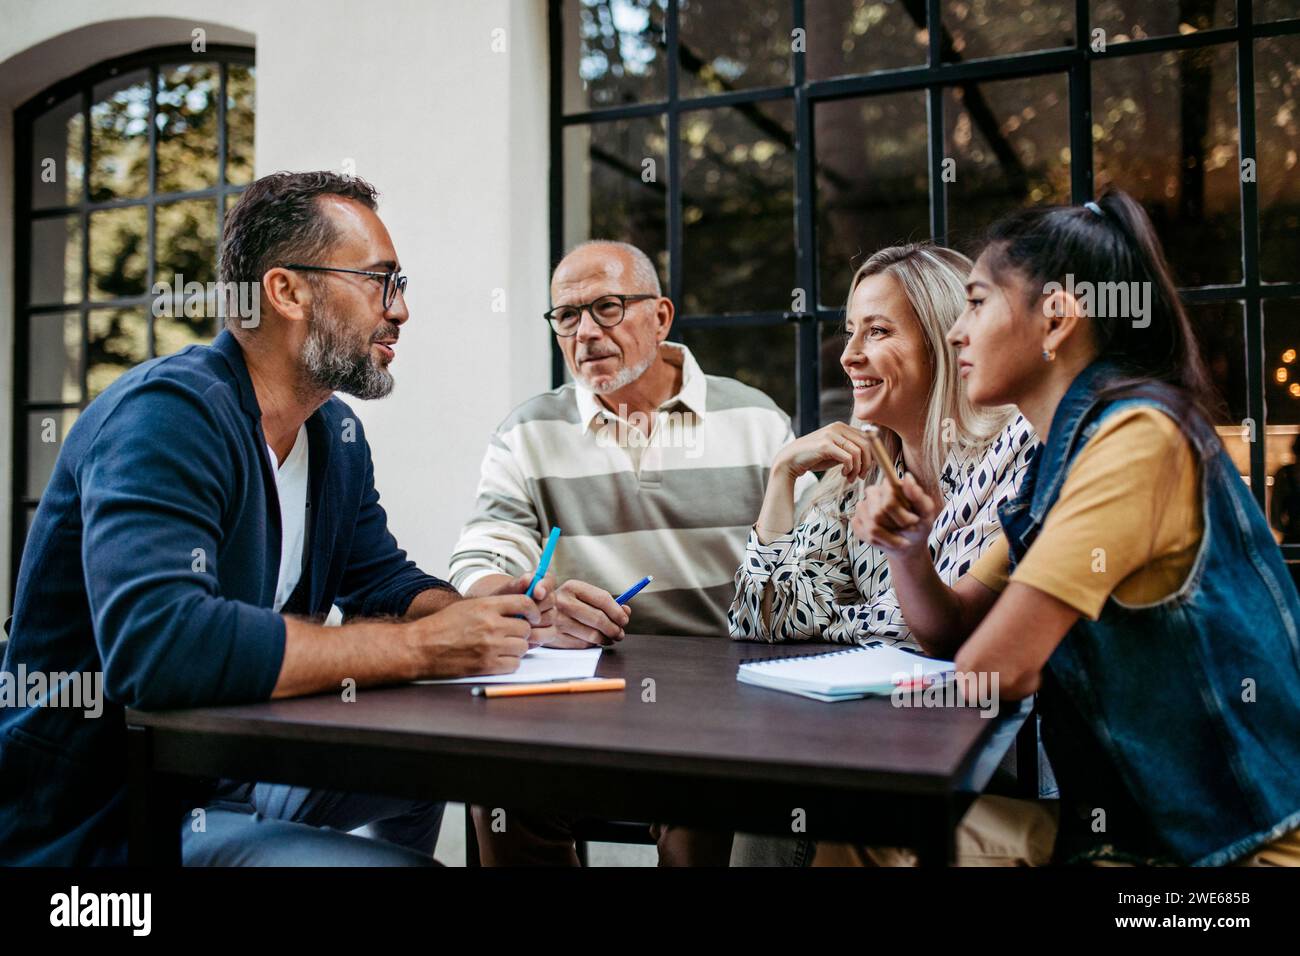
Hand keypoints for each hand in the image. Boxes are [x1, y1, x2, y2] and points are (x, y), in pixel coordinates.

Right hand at [403, 593, 538, 678]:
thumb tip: (522, 609)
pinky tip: (498, 658)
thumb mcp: (469, 606)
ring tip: (503, 647)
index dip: (533, 611)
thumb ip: (495, 606)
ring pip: (523, 647)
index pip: (525, 604)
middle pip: (526, 628)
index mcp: (487, 606)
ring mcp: (490, 646)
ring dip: (517, 648)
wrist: (422, 647)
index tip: (532, 617)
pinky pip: (514, 664)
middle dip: (522, 633)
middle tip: (513, 635)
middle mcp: (491, 625)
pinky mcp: (486, 665)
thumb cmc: (443, 625)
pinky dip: (510, 663)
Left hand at [487, 573, 556, 646]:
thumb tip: (528, 579)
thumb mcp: (503, 593)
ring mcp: (550, 615)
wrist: (496, 620)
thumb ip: (515, 585)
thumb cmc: (500, 603)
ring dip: (534, 622)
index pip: (549, 580)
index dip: (545, 586)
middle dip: (536, 606)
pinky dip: (537, 635)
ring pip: (550, 617)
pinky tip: (524, 635)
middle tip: (521, 612)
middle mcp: (548, 598)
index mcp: (539, 584)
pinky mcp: (549, 630)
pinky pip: (550, 632)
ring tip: (519, 625)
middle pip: (551, 600)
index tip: (536, 592)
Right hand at [547, 579, 630, 647]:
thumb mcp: (581, 595)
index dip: (617, 612)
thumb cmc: (565, 603)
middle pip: (599, 619)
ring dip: (606, 639)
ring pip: (592, 635)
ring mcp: (556, 620)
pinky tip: (594, 641)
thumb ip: (604, 601)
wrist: (534, 611)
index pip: (603, 599)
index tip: (625, 619)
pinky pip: (582, 645)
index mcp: (572, 587)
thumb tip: (626, 610)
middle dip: (615, 629)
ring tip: (610, 638)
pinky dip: (592, 645)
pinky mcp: (553, 637)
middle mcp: (563, 602)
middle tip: (620, 633)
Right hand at [772, 422, 875, 481]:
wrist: (791, 460)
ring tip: (851, 477)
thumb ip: (850, 451)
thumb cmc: (814, 458)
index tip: (867, 468)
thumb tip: (871, 458)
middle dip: (867, 463)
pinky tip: (844, 474)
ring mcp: (831, 434)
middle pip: (867, 444)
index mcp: (841, 427)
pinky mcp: (826, 445)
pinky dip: (850, 469)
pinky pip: (848, 458)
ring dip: (858, 468)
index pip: (867, 437)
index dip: (872, 454)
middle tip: (862, 476)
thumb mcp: (836, 452)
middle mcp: (838, 427)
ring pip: (858, 452)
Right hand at [849, 472, 938, 558]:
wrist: (910, 543)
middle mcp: (873, 493)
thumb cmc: (919, 524)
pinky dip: (881, 543)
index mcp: (889, 486)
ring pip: (871, 527)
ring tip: (901, 538)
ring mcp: (862, 507)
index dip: (902, 515)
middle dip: (896, 526)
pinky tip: (889, 541)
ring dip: (890, 538)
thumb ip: (918, 495)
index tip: (915, 520)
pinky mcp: (856, 521)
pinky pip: (864, 535)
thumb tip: (907, 476)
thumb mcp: (926, 511)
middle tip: (909, 530)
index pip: (888, 499)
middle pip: (878, 514)